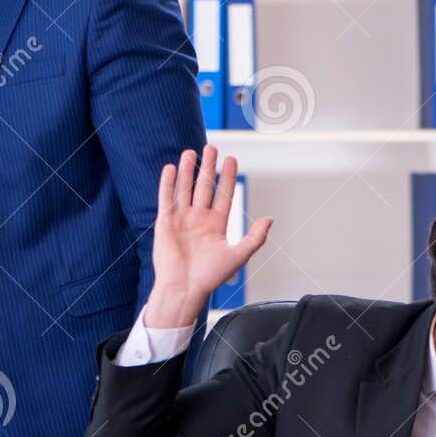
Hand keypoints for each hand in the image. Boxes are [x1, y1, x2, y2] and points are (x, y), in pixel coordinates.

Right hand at [143, 145, 272, 327]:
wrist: (184, 288)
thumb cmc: (210, 276)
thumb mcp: (238, 255)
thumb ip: (255, 237)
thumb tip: (270, 219)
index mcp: (216, 225)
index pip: (223, 194)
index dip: (228, 176)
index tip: (231, 159)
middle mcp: (199, 219)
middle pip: (204, 187)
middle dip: (208, 167)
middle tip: (211, 148)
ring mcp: (181, 219)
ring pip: (185, 189)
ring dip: (188, 171)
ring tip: (191, 152)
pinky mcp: (165, 223)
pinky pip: (166, 198)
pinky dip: (168, 183)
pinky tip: (171, 168)